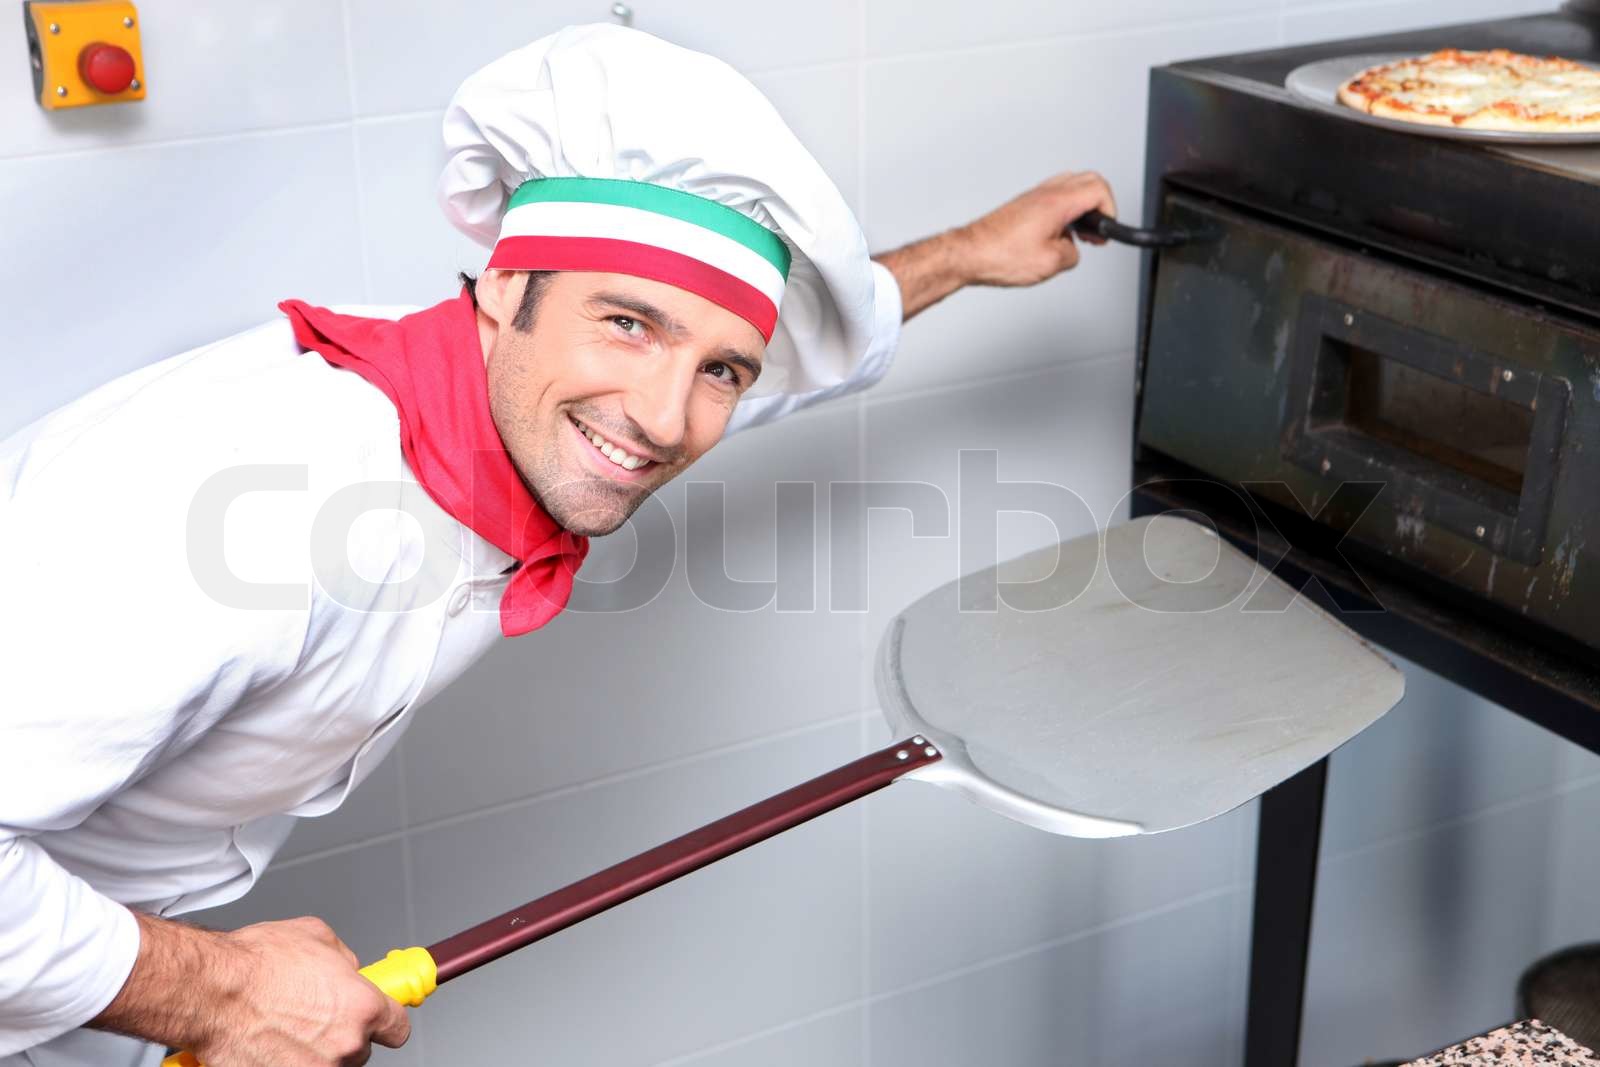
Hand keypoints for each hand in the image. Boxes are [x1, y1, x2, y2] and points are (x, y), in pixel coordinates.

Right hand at [93, 912, 408, 1066]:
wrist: (210, 992)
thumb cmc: (255, 964)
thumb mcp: (317, 937)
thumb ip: (344, 959)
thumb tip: (348, 970)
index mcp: (362, 1007)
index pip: (397, 1028)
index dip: (385, 1022)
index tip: (378, 1021)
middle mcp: (345, 1045)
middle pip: (359, 1049)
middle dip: (341, 1034)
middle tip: (312, 1017)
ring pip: (329, 1065)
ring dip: (314, 1053)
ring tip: (285, 1030)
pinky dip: (285, 1062)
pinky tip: (270, 1045)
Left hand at [955, 170, 1117, 286]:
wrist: (968, 254)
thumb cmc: (998, 255)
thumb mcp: (1050, 263)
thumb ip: (1073, 254)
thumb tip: (1073, 251)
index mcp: (1057, 202)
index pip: (1099, 189)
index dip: (1111, 209)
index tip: (1106, 229)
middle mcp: (1045, 193)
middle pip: (1088, 181)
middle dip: (1100, 205)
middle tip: (1097, 230)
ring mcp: (1033, 197)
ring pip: (1071, 186)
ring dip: (1082, 207)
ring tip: (1080, 234)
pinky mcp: (1023, 205)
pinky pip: (1054, 197)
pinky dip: (1065, 210)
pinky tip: (1059, 233)